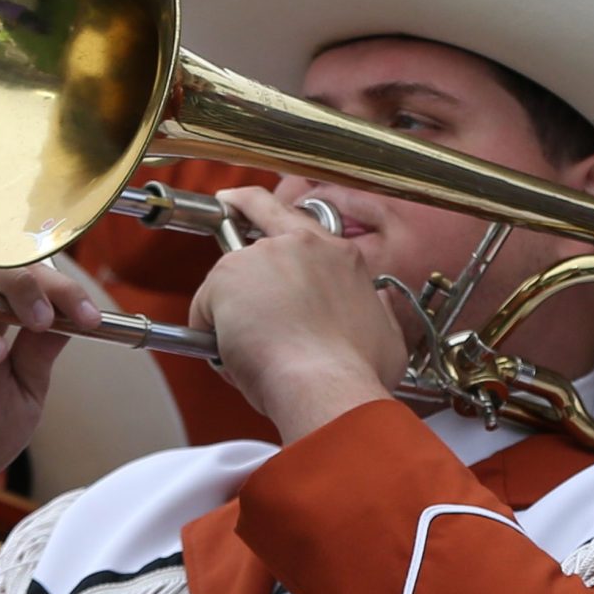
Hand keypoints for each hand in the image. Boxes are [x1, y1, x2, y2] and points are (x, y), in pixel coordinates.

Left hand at [189, 189, 404, 443]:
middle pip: (258, 228)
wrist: (327, 388)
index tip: (244, 205)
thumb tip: (380, 305)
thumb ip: (378, 310)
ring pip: (230, 278)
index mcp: (339, 255)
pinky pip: (206, 306)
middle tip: (230, 239)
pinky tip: (229, 355)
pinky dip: (210, 331)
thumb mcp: (387, 335)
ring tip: (244, 348)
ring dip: (231, 309)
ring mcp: (263, 256)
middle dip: (243, 234)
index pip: (297, 218)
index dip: (265, 209)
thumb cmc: (356, 372)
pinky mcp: (228, 277)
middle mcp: (302, 244)